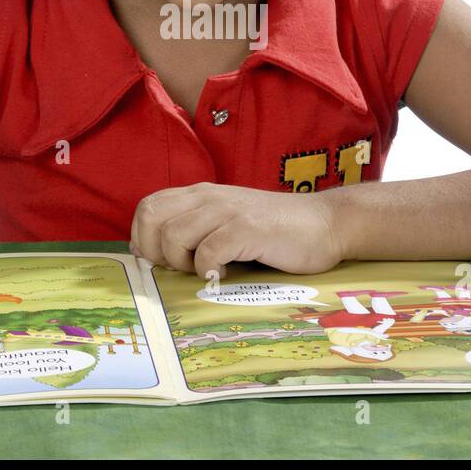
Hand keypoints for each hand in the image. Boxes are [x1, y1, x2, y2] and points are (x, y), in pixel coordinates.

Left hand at [128, 182, 347, 279]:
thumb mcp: (226, 222)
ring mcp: (228, 211)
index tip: (163, 262)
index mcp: (200, 194)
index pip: (147, 207)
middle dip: (157, 251)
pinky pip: (208, 252)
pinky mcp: (248, 229)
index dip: (144, 238)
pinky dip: (210, 271)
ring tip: (207, 271)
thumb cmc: (274, 231)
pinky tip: (226, 274)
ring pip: (174, 235)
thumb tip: (152, 253)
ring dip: (183, 263)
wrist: (326, 224)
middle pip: (152, 218)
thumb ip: (194, 230)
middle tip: (182, 268)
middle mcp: (209, 197)